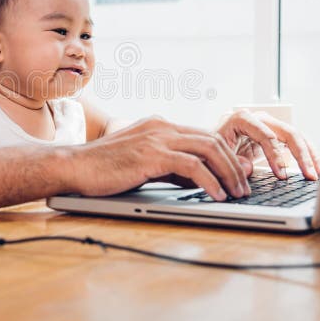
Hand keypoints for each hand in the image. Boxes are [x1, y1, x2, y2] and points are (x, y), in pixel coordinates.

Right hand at [69, 116, 250, 200]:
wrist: (75, 166)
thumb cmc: (104, 169)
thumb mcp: (144, 165)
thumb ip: (172, 168)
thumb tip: (204, 179)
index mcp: (161, 125)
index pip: (205, 136)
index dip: (227, 156)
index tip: (238, 176)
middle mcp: (162, 126)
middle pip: (213, 140)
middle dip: (234, 165)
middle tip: (245, 187)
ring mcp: (157, 138)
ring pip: (209, 150)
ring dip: (228, 173)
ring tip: (237, 193)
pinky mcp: (152, 155)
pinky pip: (193, 166)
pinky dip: (210, 181)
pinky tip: (216, 196)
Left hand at [216, 110, 319, 180]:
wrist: (209, 145)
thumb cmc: (211, 148)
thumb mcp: (215, 155)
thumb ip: (230, 161)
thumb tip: (247, 168)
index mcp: (242, 119)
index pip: (266, 136)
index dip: (276, 156)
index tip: (282, 175)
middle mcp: (258, 118)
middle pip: (287, 132)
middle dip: (301, 155)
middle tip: (309, 175)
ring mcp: (268, 125)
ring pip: (296, 136)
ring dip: (309, 155)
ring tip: (318, 174)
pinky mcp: (275, 136)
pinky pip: (295, 143)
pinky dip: (306, 155)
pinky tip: (315, 168)